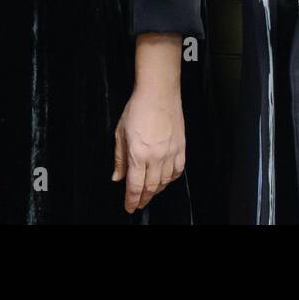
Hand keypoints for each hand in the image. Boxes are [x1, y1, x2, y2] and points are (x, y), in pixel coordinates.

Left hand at [112, 85, 184, 213]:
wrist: (159, 93)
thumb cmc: (138, 108)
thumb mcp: (120, 133)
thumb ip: (119, 158)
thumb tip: (117, 176)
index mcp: (138, 154)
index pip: (135, 186)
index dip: (131, 200)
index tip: (129, 207)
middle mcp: (156, 157)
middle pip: (150, 188)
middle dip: (143, 199)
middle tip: (138, 204)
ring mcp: (170, 153)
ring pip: (165, 182)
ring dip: (157, 190)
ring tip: (150, 193)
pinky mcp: (181, 147)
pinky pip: (178, 171)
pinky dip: (171, 179)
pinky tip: (165, 179)